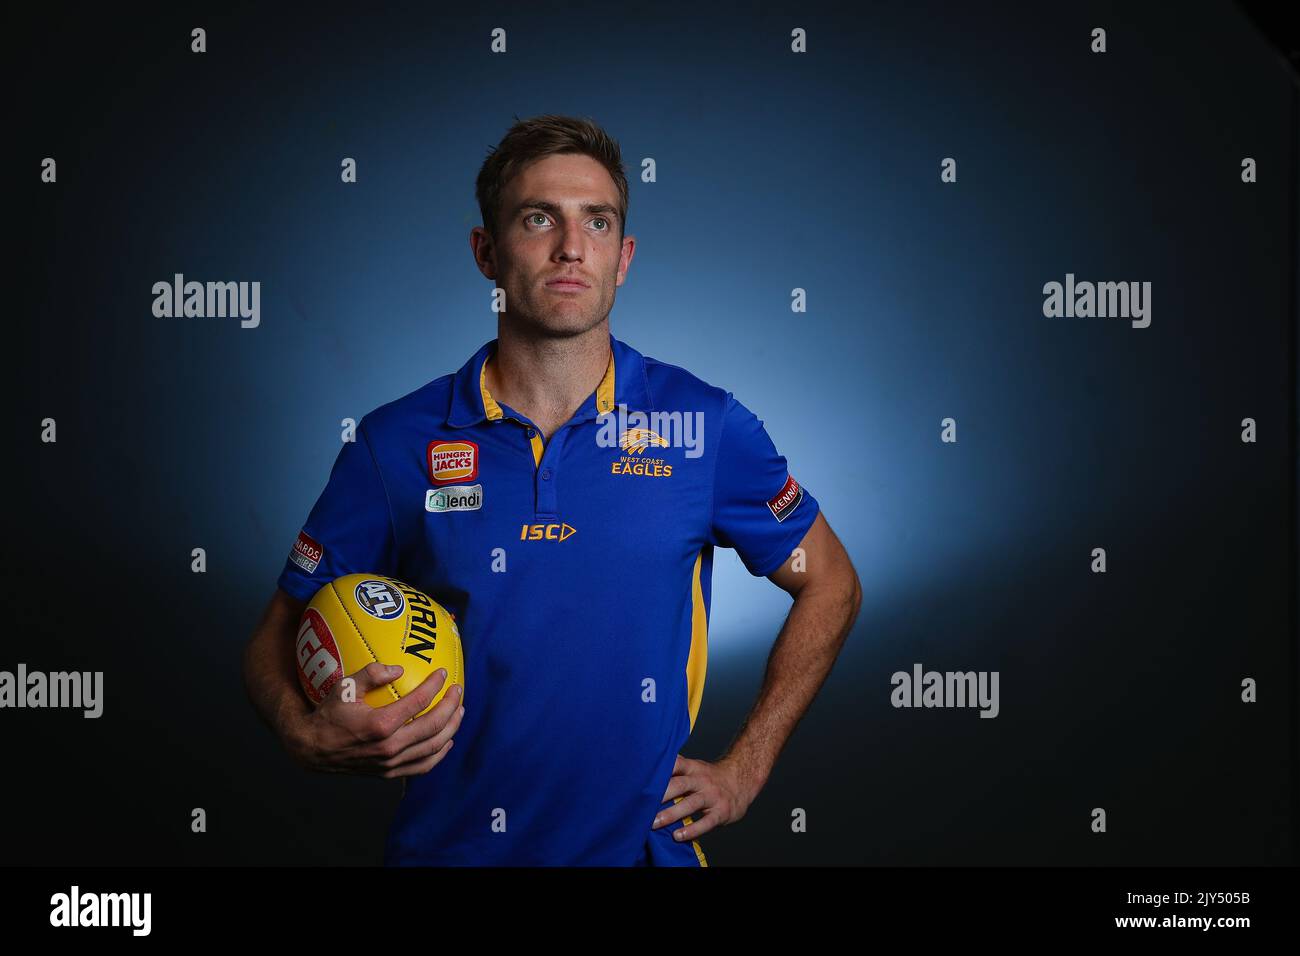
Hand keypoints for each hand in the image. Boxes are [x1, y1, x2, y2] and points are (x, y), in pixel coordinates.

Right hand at [281, 662, 463, 778]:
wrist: (311, 749)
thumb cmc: (328, 714)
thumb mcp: (344, 687)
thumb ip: (371, 673)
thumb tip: (399, 668)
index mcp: (380, 724)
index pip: (419, 701)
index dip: (435, 685)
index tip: (443, 673)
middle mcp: (389, 747)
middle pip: (434, 726)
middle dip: (451, 706)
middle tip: (458, 691)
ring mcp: (391, 764)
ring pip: (433, 748)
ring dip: (451, 728)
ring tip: (459, 712)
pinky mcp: (389, 773)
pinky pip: (423, 766)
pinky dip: (439, 753)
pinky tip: (446, 740)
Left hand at [651, 754, 753, 842]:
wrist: (742, 782)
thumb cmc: (711, 777)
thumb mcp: (695, 767)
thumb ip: (676, 766)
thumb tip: (650, 762)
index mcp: (694, 769)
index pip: (677, 764)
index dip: (662, 768)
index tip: (644, 777)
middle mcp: (702, 780)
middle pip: (680, 785)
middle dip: (662, 794)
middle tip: (643, 804)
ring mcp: (712, 796)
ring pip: (690, 804)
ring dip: (671, 814)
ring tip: (655, 823)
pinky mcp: (720, 812)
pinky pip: (705, 823)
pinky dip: (692, 830)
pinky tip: (678, 836)